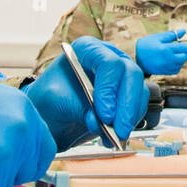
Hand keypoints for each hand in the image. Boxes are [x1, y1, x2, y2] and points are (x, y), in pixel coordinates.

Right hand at [0, 64, 55, 186]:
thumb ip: (11, 120)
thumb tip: (21, 141)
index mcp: (25, 111)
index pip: (45, 148)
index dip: (28, 158)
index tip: (16, 162)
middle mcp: (22, 134)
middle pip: (30, 170)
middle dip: (10, 171)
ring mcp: (6, 159)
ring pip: (7, 185)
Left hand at [25, 36, 147, 148]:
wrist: (50, 116)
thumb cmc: (47, 101)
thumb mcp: (55, 99)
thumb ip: (80, 107)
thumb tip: (102, 120)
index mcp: (88, 50)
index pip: (109, 63)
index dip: (110, 89)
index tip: (104, 114)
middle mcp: (109, 58)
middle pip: (131, 75)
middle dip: (126, 106)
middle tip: (119, 130)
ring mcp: (120, 77)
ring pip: (139, 92)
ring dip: (130, 118)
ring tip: (114, 137)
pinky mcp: (126, 96)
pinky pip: (139, 107)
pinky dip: (130, 124)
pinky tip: (114, 137)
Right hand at [135, 28, 186, 75]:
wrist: (137, 60)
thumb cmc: (146, 46)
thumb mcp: (158, 37)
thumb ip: (171, 35)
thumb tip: (183, 31)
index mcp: (167, 49)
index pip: (185, 48)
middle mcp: (169, 59)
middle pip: (185, 57)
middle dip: (184, 52)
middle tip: (177, 48)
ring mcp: (168, 67)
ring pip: (181, 63)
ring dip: (179, 58)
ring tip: (169, 54)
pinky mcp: (166, 72)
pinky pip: (176, 68)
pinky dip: (175, 64)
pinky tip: (168, 60)